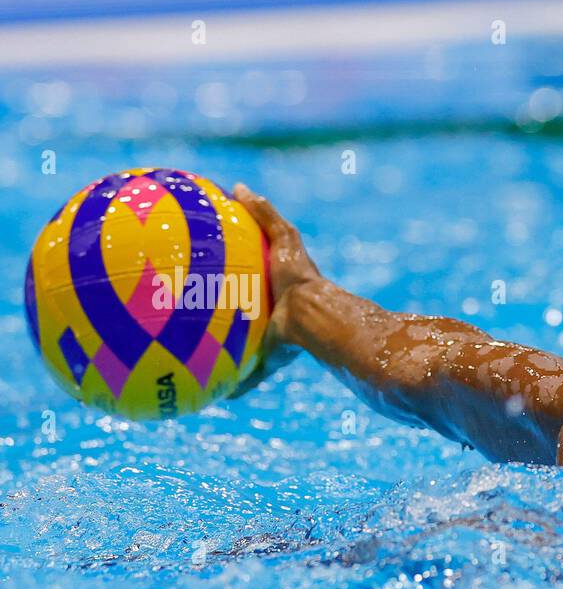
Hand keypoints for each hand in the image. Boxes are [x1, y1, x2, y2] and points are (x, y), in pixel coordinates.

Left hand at [229, 183, 321, 396]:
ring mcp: (288, 254)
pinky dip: (254, 201)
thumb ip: (247, 377)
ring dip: (254, 210)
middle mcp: (286, 271)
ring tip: (229, 195)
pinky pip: (268, 215)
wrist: (313, 319)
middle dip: (252, 235)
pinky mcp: (288, 240)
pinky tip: (234, 188)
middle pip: (266, 248)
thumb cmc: (291, 337)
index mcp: (282, 296)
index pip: (263, 283)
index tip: (235, 274)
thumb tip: (223, 400)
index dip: (252, 277)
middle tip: (225, 226)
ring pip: (269, 226)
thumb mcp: (265, 361)